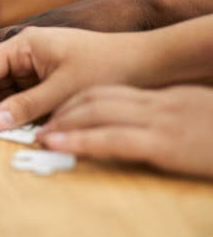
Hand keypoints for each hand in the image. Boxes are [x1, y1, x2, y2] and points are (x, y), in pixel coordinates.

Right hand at [0, 26, 148, 129]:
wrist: (145, 62)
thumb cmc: (108, 67)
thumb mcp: (65, 91)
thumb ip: (26, 106)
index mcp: (22, 44)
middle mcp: (21, 50)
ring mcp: (30, 63)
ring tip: (0, 129)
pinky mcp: (40, 77)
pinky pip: (14, 92)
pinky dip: (10, 109)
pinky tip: (17, 124)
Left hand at [39, 85, 212, 179]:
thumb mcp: (200, 123)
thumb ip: (173, 122)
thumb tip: (147, 131)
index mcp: (169, 98)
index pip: (112, 91)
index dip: (79, 101)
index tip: (58, 114)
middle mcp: (162, 103)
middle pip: (97, 96)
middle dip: (64, 109)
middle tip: (39, 124)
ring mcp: (164, 121)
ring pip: (98, 112)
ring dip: (63, 123)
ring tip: (39, 135)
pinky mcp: (168, 143)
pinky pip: (114, 138)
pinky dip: (80, 140)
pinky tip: (57, 144)